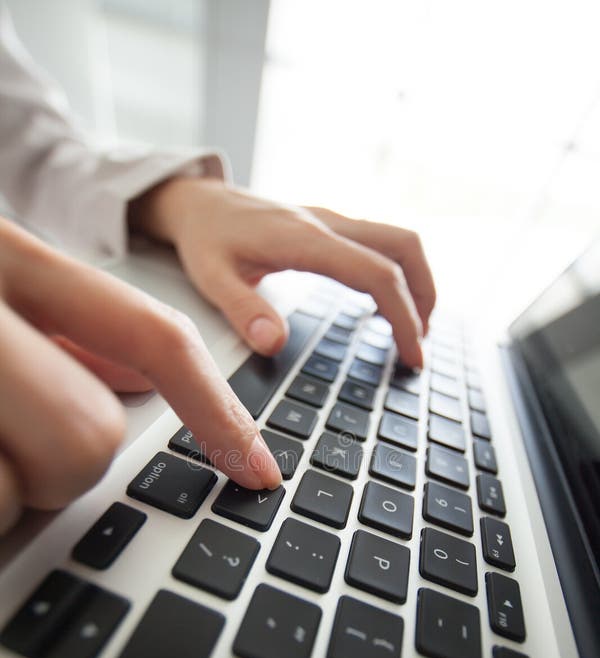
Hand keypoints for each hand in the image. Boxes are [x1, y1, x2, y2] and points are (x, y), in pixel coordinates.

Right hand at [0, 217, 280, 534]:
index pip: (151, 337)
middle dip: (67, 464)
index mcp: (8, 262)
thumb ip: (70, 326)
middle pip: (87, 439)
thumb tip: (131, 380)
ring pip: (27, 491)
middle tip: (14, 446)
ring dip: (4, 487)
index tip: (259, 468)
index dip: (214, 411)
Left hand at [128, 178, 435, 367]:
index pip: (376, 274)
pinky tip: (383, 307)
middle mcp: (327, 224)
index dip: (403, 316)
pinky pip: (380, 244)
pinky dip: (396, 274)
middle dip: (424, 298)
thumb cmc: (203, 239)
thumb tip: (274, 345)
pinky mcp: (330, 226)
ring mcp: (332, 221)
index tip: (412, 355)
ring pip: (398, 241)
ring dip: (417, 282)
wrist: (196, 201)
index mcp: (305, 239)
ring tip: (411, 329)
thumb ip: (243, 311)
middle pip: (404, 248)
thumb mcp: (210, 279)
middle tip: (418, 347)